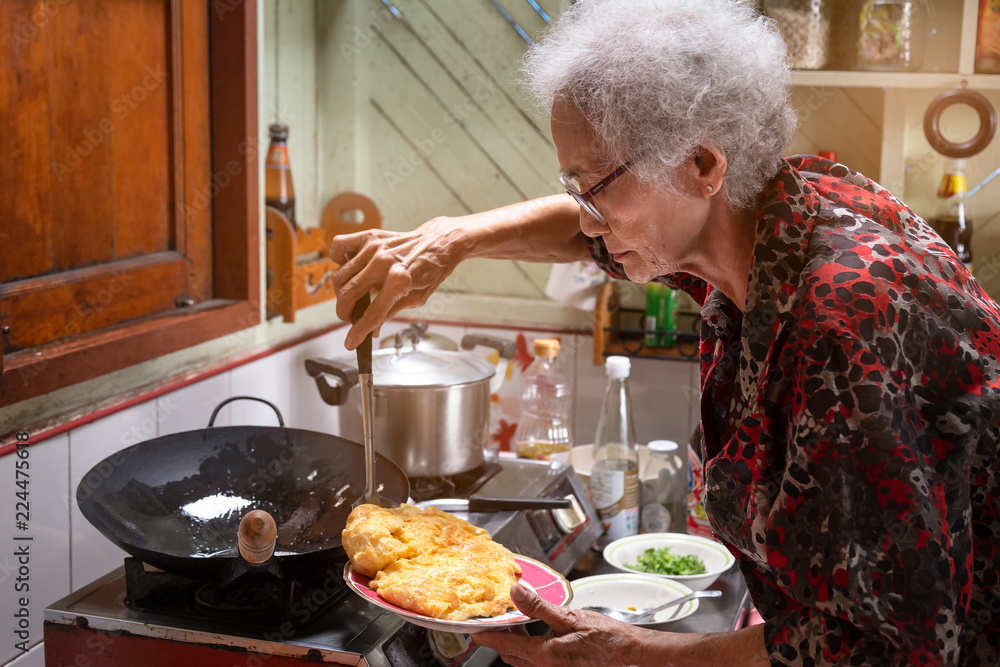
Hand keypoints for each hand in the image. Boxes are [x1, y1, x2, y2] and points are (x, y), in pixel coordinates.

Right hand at [329, 216, 465, 348]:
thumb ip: (391, 312)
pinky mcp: (370, 236)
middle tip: (350, 317)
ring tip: (352, 296)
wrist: (438, 242)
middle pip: (348, 295)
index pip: (372, 313)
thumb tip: (372, 330)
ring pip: (340, 275)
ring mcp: (374, 247)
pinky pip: (339, 245)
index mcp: (400, 281)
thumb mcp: (416, 298)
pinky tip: (346, 266)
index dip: (358, 332)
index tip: (350, 342)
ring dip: (341, 292)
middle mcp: (384, 263)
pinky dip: (337, 258)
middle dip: (344, 313)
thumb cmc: (430, 270)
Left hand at [473, 582, 644, 666]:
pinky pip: (536, 661)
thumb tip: (516, 593)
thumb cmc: (605, 637)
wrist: (628, 651)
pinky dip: (528, 648)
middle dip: (500, 640)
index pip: (507, 646)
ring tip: (512, 625)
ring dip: (514, 644)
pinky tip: (534, 634)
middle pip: (512, 655)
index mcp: (546, 656)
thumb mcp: (570, 617)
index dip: (488, 637)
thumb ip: (540, 607)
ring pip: (524, 660)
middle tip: (492, 623)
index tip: (474, 629)